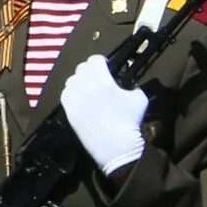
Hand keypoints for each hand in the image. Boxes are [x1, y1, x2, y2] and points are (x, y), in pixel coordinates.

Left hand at [64, 54, 147, 177]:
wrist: (116, 146)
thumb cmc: (130, 122)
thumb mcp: (140, 99)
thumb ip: (132, 86)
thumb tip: (127, 84)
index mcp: (102, 81)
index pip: (95, 60)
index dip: (102, 61)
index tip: (107, 67)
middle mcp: (84, 86)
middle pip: (82, 68)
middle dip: (90, 70)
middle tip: (98, 78)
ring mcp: (74, 98)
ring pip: (71, 80)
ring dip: (80, 81)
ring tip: (88, 89)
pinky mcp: (68, 110)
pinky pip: (65, 94)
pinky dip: (72, 93)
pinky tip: (81, 99)